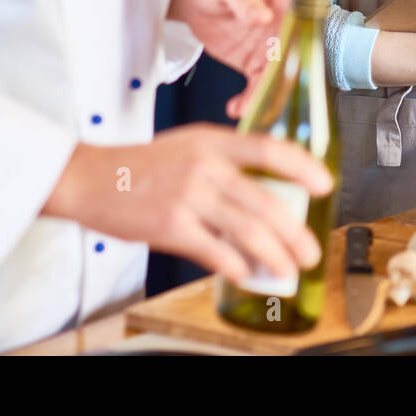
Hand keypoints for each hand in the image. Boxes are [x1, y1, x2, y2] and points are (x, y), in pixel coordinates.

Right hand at [41, 124, 334, 283]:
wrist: (90, 178)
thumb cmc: (141, 167)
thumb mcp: (188, 149)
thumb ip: (226, 164)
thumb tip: (266, 197)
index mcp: (212, 142)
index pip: (269, 149)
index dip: (302, 166)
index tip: (325, 184)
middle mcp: (205, 166)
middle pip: (265, 201)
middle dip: (295, 231)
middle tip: (311, 250)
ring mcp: (188, 196)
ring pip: (247, 230)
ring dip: (275, 254)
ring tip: (290, 269)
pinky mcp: (171, 226)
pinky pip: (216, 251)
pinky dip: (237, 266)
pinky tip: (249, 274)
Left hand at [167, 0, 293, 117]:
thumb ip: (244, 0)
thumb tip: (264, 16)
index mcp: (287, 0)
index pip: (305, 25)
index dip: (304, 47)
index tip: (294, 68)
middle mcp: (285, 26)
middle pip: (295, 57)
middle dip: (284, 82)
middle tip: (268, 98)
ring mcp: (271, 46)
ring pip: (278, 76)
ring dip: (265, 96)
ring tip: (246, 109)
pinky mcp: (255, 62)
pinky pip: (258, 85)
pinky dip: (250, 99)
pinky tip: (237, 108)